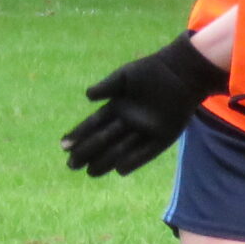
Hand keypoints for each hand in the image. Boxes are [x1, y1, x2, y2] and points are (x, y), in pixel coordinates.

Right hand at [59, 31, 226, 177]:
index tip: (63, 145)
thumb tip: (87, 96)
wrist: (181, 72)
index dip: (78, 134)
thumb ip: (106, 86)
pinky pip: (145, 153)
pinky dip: (133, 161)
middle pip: (103, 140)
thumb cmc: (151, 70)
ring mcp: (145, 131)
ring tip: (89, 172)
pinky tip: (118, 169)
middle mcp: (128, 122)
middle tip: (71, 165)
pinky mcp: (163, 137)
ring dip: (105, 161)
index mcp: (118, 107)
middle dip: (87, 152)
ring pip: (120, 149)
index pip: (94, 124)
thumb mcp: (125, 76)